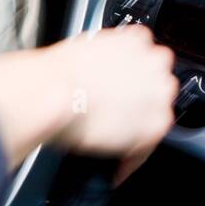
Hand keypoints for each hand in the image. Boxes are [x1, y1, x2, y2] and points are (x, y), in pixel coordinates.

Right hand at [0, 26, 177, 180]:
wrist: (47, 91)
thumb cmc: (48, 73)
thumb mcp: (76, 53)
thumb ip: (94, 62)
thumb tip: (85, 76)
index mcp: (134, 39)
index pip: (143, 63)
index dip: (128, 82)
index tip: (115, 95)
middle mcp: (152, 62)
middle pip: (154, 88)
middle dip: (136, 105)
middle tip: (110, 121)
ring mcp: (157, 93)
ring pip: (153, 117)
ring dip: (134, 131)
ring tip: (109, 146)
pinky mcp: (154, 124)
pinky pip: (145, 148)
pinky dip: (130, 160)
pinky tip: (112, 166)